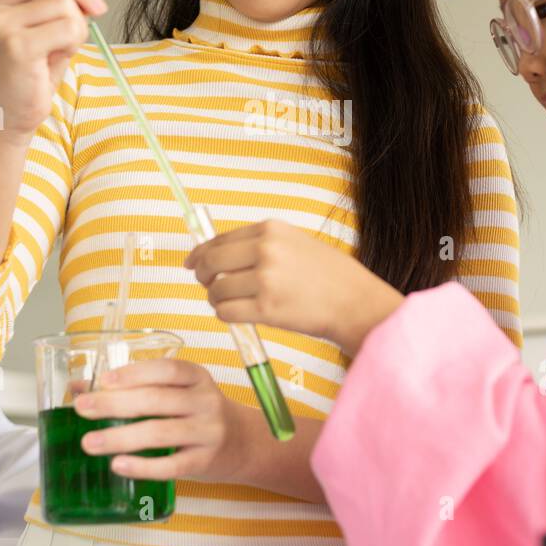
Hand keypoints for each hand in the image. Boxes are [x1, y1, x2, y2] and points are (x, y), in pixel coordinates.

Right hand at [0, 0, 108, 141]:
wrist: (15, 109)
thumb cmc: (35, 64)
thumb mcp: (57, 16)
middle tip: (98, 10)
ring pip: (63, 4)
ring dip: (78, 26)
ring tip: (63, 45)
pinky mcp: (16, 46)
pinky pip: (68, 28)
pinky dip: (75, 42)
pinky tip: (59, 56)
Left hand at [71, 359, 250, 481]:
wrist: (245, 444)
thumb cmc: (199, 414)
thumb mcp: (179, 393)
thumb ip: (137, 388)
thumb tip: (79, 387)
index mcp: (198, 378)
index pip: (167, 370)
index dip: (135, 373)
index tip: (104, 380)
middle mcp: (206, 402)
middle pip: (156, 400)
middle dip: (115, 404)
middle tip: (82, 409)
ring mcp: (208, 432)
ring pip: (160, 432)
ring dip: (120, 437)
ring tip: (89, 443)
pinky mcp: (205, 461)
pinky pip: (171, 466)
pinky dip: (142, 466)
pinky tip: (118, 465)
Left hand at [183, 219, 403, 356]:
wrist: (354, 302)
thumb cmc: (328, 275)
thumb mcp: (295, 243)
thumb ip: (260, 245)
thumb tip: (218, 253)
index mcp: (271, 230)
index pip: (221, 239)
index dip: (201, 252)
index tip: (192, 262)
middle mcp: (265, 250)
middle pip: (211, 262)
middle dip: (203, 275)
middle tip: (207, 285)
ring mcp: (265, 280)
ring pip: (217, 290)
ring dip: (217, 299)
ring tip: (230, 303)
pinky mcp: (267, 309)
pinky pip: (226, 312)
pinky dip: (226, 315)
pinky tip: (238, 316)